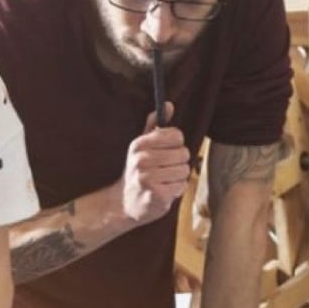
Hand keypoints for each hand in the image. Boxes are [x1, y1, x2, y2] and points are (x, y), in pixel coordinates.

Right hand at [121, 102, 188, 225]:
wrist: (124, 203)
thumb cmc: (137, 171)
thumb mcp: (141, 146)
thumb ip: (155, 125)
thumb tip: (169, 104)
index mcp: (139, 144)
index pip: (176, 135)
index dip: (176, 144)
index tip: (168, 151)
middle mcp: (142, 159)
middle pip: (184, 153)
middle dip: (179, 163)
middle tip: (165, 169)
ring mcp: (148, 178)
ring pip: (184, 171)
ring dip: (178, 178)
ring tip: (164, 181)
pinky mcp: (156, 195)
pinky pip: (181, 186)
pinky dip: (176, 190)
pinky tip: (164, 191)